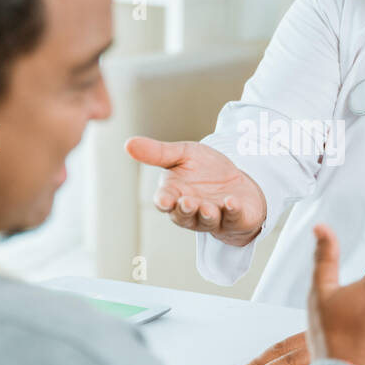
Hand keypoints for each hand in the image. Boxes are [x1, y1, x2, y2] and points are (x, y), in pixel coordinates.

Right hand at [125, 137, 267, 246]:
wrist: (237, 182)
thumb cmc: (205, 170)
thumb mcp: (183, 154)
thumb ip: (157, 153)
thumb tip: (128, 144)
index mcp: (174, 195)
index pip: (164, 201)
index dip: (164, 201)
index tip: (164, 200)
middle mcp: (191, 210)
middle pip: (184, 215)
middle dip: (185, 210)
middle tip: (187, 202)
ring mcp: (213, 218)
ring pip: (206, 221)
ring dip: (207, 215)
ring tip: (207, 208)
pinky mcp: (235, 219)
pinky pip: (233, 218)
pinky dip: (233, 211)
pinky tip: (232, 202)